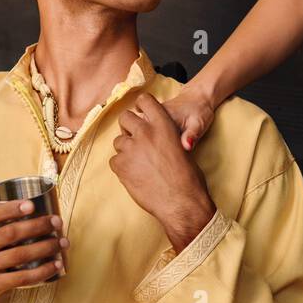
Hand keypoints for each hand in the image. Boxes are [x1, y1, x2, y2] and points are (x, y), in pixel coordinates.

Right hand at [0, 202, 66, 302]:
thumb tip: (34, 210)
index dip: (11, 208)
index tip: (32, 204)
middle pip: (10, 234)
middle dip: (37, 226)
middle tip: (56, 222)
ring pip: (19, 255)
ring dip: (45, 247)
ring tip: (62, 242)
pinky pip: (21, 278)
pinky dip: (42, 271)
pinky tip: (55, 265)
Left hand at [111, 92, 216, 252]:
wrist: (181, 202)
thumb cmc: (188, 177)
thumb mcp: (182, 149)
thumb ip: (165, 137)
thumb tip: (157, 138)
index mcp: (163, 125)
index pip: (145, 101)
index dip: (142, 106)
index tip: (141, 113)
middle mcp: (145, 132)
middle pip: (125, 118)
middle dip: (128, 127)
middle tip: (136, 140)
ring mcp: (131, 149)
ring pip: (118, 141)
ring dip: (125, 150)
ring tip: (138, 163)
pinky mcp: (121, 166)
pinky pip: (114, 160)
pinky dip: (122, 166)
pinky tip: (134, 175)